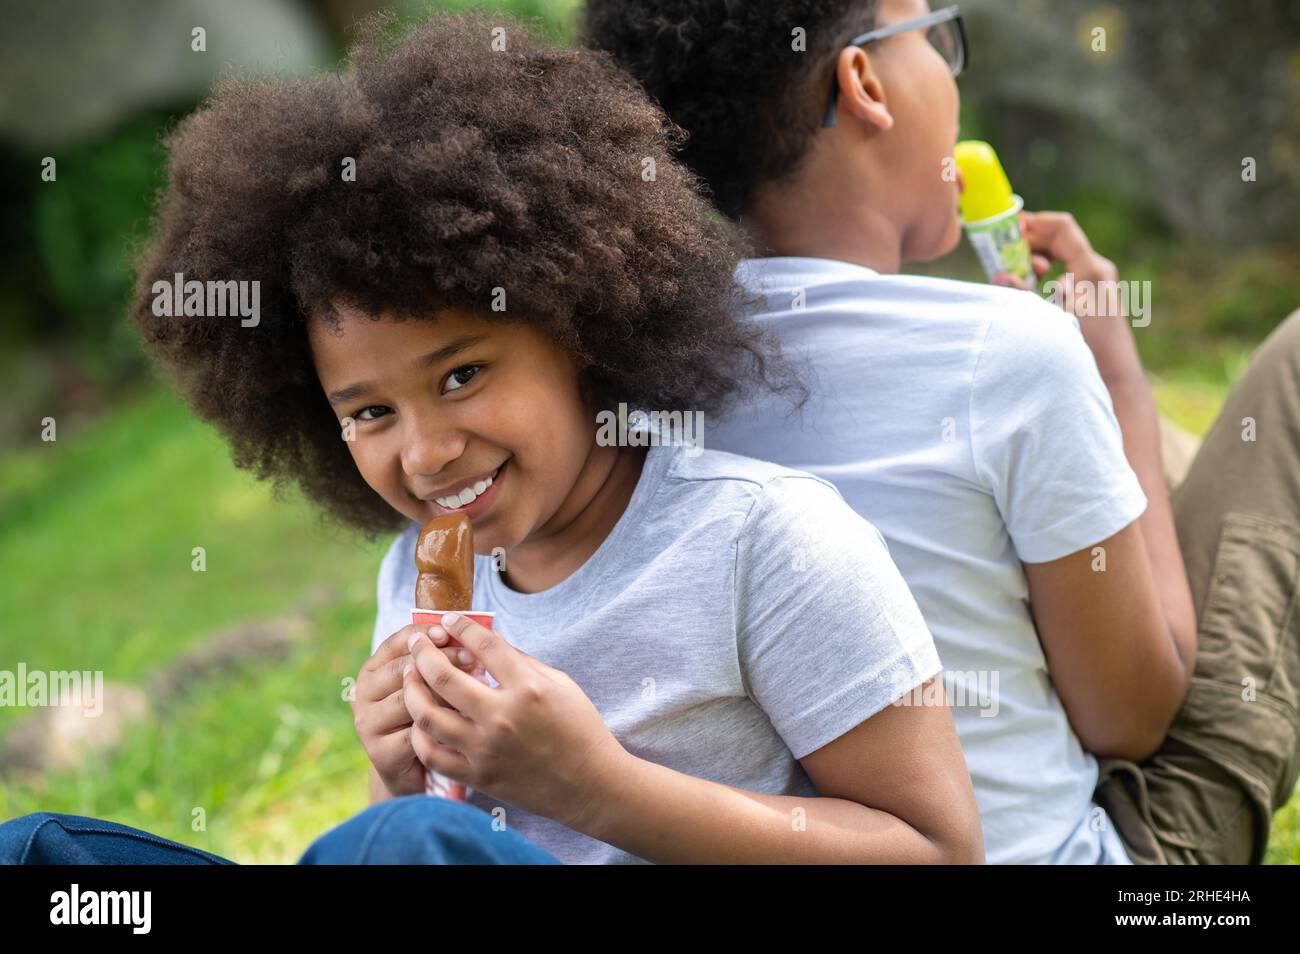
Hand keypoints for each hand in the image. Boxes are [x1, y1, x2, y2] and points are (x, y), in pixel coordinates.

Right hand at [352, 623, 487, 798]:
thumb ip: (441, 656)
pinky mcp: (379, 752)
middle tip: (474, 658)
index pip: (398, 641)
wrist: (413, 767)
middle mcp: (363, 692)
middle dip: (441, 661)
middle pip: (403, 669)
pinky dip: (441, 728)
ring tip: (476, 690)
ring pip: (409, 701)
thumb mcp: (431, 681)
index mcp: (373, 667)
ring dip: (445, 694)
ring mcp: (368, 723)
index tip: (453, 632)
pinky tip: (466, 723)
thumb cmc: (430, 712)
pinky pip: (415, 734)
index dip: (426, 634)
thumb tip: (475, 632)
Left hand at [404, 612, 628, 831]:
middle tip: (417, 641)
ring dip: (413, 691)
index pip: (484, 645)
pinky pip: (433, 755)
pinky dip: (421, 735)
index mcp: (527, 688)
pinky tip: (420, 720)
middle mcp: (502, 717)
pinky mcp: (479, 777)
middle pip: (443, 677)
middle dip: (423, 652)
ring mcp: (487, 749)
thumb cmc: (580, 728)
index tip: (449, 619)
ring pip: (428, 716)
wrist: (591, 785)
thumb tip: (487, 642)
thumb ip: (522, 661)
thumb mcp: (560, 684)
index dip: (462, 626)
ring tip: (410, 677)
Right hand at [994, 209, 1136, 376]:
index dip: (1033, 223)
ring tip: (1019, 277)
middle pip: (1059, 239)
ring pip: (1061, 255)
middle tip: (1003, 255)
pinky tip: (1034, 291)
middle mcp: (1097, 270)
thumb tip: (999, 274)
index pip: (1061, 227)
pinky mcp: (1093, 295)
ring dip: (1035, 260)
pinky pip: (1065, 271)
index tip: (1006, 230)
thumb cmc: (1086, 352)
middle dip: (1029, 243)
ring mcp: (1097, 282)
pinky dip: (1045, 273)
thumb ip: (1021, 294)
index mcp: (1090, 269)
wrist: (1115, 379)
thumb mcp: (1048, 320)